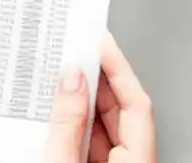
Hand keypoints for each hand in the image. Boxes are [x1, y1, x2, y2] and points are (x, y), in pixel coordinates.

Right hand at [46, 33, 156, 162]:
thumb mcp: (63, 161)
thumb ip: (68, 123)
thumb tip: (72, 79)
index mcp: (137, 162)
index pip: (136, 103)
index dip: (118, 67)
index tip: (100, 41)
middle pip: (121, 112)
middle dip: (97, 79)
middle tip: (77, 49)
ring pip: (103, 127)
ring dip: (82, 100)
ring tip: (60, 74)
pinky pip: (89, 142)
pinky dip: (73, 122)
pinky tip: (54, 109)